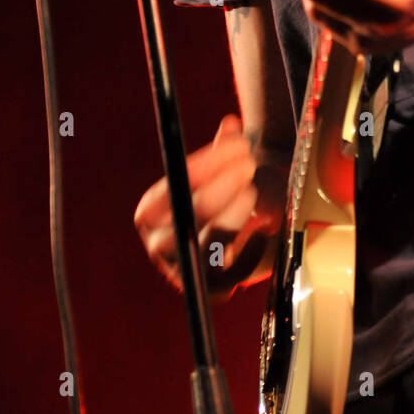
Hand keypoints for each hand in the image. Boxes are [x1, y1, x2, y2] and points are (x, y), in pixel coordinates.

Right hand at [134, 115, 288, 299]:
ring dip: (233, 214)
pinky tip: (262, 228)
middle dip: (221, 187)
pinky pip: (231, 274)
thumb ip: (225, 149)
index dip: (203, 166)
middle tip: (247, 165)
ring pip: (208, 245)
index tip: (235, 146)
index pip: (169, 190)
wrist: (247, 232)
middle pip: (187, 218)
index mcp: (152, 212)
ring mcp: (186, 269)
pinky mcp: (212, 290)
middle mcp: (161, 243)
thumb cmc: (228, 196)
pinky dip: (249, 250)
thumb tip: (231, 123)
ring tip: (252, 192)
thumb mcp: (224, 171)